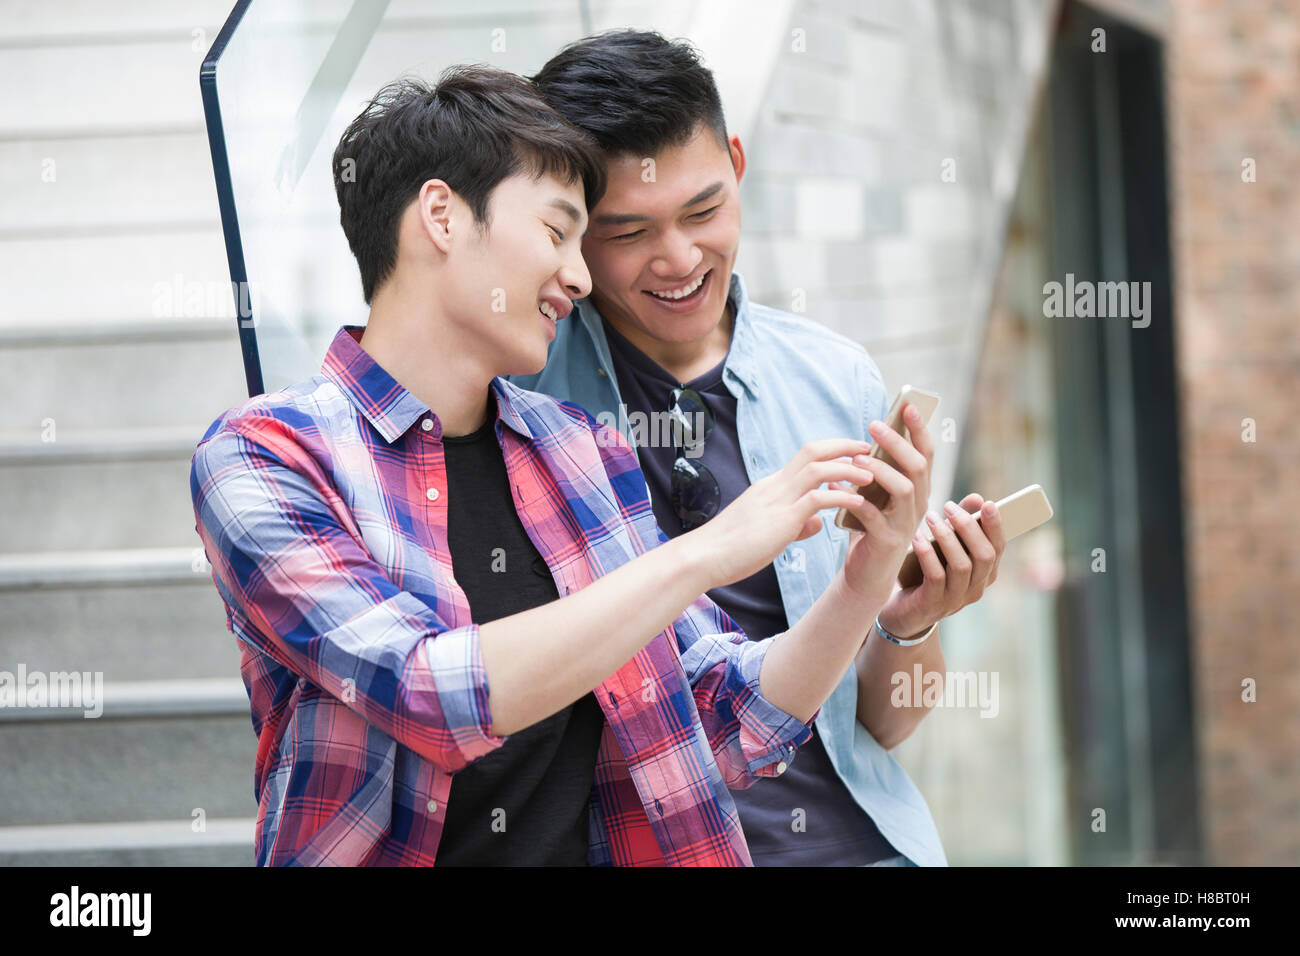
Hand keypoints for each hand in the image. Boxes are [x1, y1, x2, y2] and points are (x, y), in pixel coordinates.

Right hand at [689, 438, 875, 589]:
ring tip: (872, 473)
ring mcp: (776, 500)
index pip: (804, 458)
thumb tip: (817, 523)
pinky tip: (859, 503)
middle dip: (843, 446)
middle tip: (867, 448)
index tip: (852, 454)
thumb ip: (795, 525)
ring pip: (817, 469)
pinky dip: (841, 497)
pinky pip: (816, 499)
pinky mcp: (781, 519)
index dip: (830, 452)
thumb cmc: (731, 549)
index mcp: (770, 487)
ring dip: (848, 469)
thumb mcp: (767, 533)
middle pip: (812, 451)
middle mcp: (774, 486)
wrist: (703, 558)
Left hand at [836, 403, 934, 607]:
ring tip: (858, 460)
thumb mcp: (873, 496)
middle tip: (874, 426)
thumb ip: (871, 473)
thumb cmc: (869, 529)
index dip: (918, 428)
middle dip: (897, 442)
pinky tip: (842, 490)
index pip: (925, 453)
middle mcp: (919, 504)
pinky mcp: (889, 541)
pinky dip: (859, 500)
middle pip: (918, 465)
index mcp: (918, 489)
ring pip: (905, 488)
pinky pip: (876, 516)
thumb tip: (859, 445)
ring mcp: (907, 524)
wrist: (865, 574)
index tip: (907, 405)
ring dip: (881, 470)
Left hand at [877, 492, 1005, 638]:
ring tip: (931, 517)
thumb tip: (977, 497)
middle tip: (949, 506)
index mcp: (985, 574)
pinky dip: (927, 554)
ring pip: (962, 566)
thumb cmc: (926, 573)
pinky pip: (936, 577)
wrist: (903, 612)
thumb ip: (961, 525)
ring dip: (947, 538)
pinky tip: (917, 538)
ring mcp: (956, 599)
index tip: (988, 503)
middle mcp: (976, 588)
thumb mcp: (944, 548)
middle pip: (984, 556)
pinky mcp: (933, 604)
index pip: (998, 548)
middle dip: (968, 528)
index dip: (996, 526)